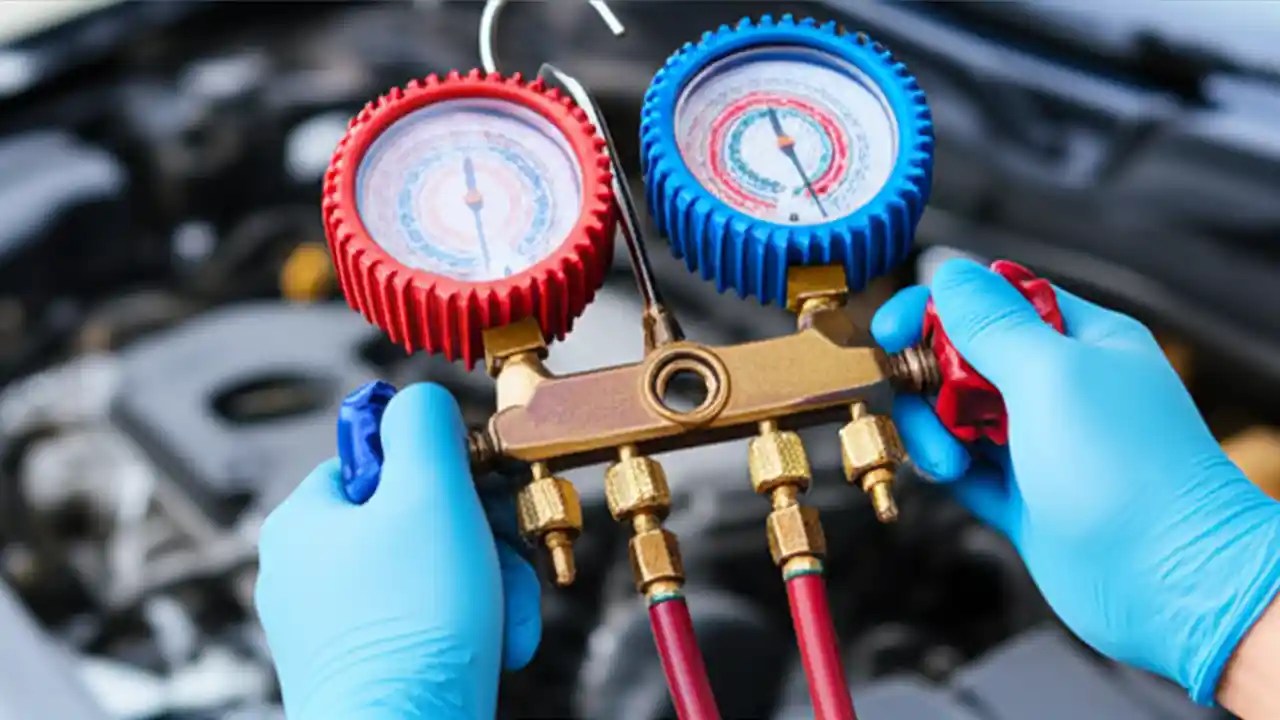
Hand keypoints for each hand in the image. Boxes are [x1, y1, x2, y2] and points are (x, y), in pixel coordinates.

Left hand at [255, 383, 540, 718]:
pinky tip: (496, 645)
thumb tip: (420, 400)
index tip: (485, 492)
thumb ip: (424, 425)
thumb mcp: (428, 493)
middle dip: (484, 537)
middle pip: (418, 517)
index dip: (446, 469)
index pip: (380, 456)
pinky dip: (472, 626)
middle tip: (510, 560)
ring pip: (434, 570)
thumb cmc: (411, 629)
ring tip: (509, 617)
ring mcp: (333, 624)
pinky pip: (429, 621)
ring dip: (490, 583)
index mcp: (305, 519)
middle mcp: (308, 570)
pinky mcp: (365, 665)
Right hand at [873, 258, 1279, 703]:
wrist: (1168, 584)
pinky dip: (946, 469)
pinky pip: (964, 467)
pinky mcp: (1024, 496)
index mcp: (1081, 340)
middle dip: (929, 379)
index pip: (993, 298)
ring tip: (948, 459)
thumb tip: (945, 268)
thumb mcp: (1053, 376)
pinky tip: (953, 476)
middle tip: (922, 401)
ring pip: (955, 415)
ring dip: (933, 431)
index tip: (894, 328)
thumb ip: (991, 321)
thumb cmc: (1132, 475)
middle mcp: (1059, 387)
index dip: (937, 308)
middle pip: (962, 358)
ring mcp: (1040, 443)